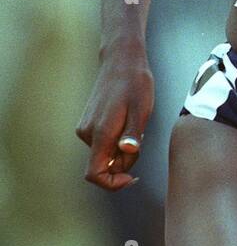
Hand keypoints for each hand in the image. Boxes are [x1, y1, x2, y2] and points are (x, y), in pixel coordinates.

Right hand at [75, 45, 153, 189]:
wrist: (122, 61)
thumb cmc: (135, 84)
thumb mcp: (142, 109)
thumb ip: (133, 133)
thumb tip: (128, 152)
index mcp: (100, 133)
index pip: (94, 174)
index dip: (112, 183)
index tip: (132, 177)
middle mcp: (87, 133)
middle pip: (104, 166)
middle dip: (125, 162)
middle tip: (141, 140)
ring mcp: (86, 128)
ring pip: (105, 154)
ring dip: (122, 150)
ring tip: (135, 126)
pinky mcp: (88, 124)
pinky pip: (103, 143)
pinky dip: (117, 141)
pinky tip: (127, 122)